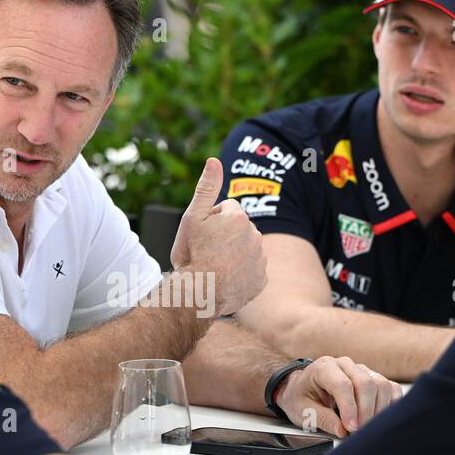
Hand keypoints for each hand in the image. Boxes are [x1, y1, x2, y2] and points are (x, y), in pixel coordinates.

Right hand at [170, 158, 267, 315]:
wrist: (198, 294)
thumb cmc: (191, 255)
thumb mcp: (192, 218)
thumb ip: (206, 188)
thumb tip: (214, 160)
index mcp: (238, 217)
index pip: (227, 210)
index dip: (211, 222)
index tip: (202, 237)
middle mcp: (255, 235)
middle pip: (238, 229)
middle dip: (225, 237)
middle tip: (207, 253)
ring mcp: (260, 259)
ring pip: (246, 249)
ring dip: (234, 254)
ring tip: (216, 267)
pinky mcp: (262, 280)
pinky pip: (252, 271)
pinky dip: (242, 274)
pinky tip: (227, 279)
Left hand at [274, 356, 402, 436]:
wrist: (302, 389)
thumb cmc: (301, 398)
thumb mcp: (302, 411)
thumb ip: (322, 419)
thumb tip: (342, 431)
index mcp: (324, 368)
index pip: (343, 385)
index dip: (349, 408)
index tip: (351, 428)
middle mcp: (345, 365)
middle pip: (365, 383)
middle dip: (365, 411)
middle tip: (360, 432)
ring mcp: (362, 370)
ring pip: (381, 385)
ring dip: (378, 410)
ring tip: (368, 428)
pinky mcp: (374, 378)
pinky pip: (391, 388)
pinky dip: (391, 404)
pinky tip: (381, 418)